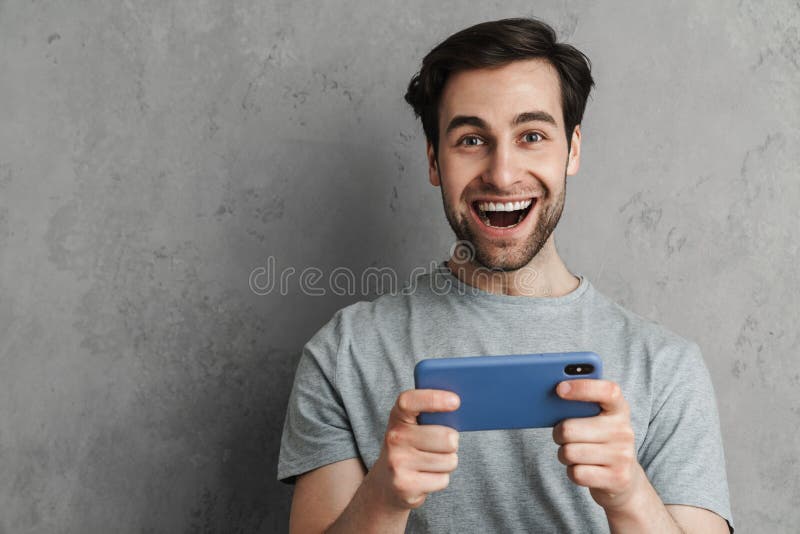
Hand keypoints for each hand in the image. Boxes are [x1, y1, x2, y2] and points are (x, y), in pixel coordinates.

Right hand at [366, 389, 460, 510]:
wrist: (385, 484)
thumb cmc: (410, 448)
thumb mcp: (413, 427)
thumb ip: (431, 416)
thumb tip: (458, 409)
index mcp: (397, 417)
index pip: (410, 401)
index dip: (434, 398)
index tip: (455, 401)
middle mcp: (394, 438)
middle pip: (447, 437)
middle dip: (452, 443)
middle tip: (441, 445)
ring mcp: (398, 463)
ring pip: (449, 461)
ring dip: (447, 462)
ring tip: (430, 462)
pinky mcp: (405, 486)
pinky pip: (443, 480)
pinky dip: (440, 479)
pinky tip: (425, 477)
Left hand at [552, 379, 643, 511]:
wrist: (624, 480)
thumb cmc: (600, 442)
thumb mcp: (597, 420)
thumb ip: (581, 406)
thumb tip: (554, 395)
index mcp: (619, 409)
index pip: (607, 391)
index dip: (582, 387)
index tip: (560, 388)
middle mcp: (624, 431)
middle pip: (569, 428)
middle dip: (558, 434)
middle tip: (562, 436)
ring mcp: (623, 456)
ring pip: (569, 453)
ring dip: (564, 455)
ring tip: (575, 454)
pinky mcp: (617, 479)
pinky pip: (576, 473)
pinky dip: (572, 472)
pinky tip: (584, 469)